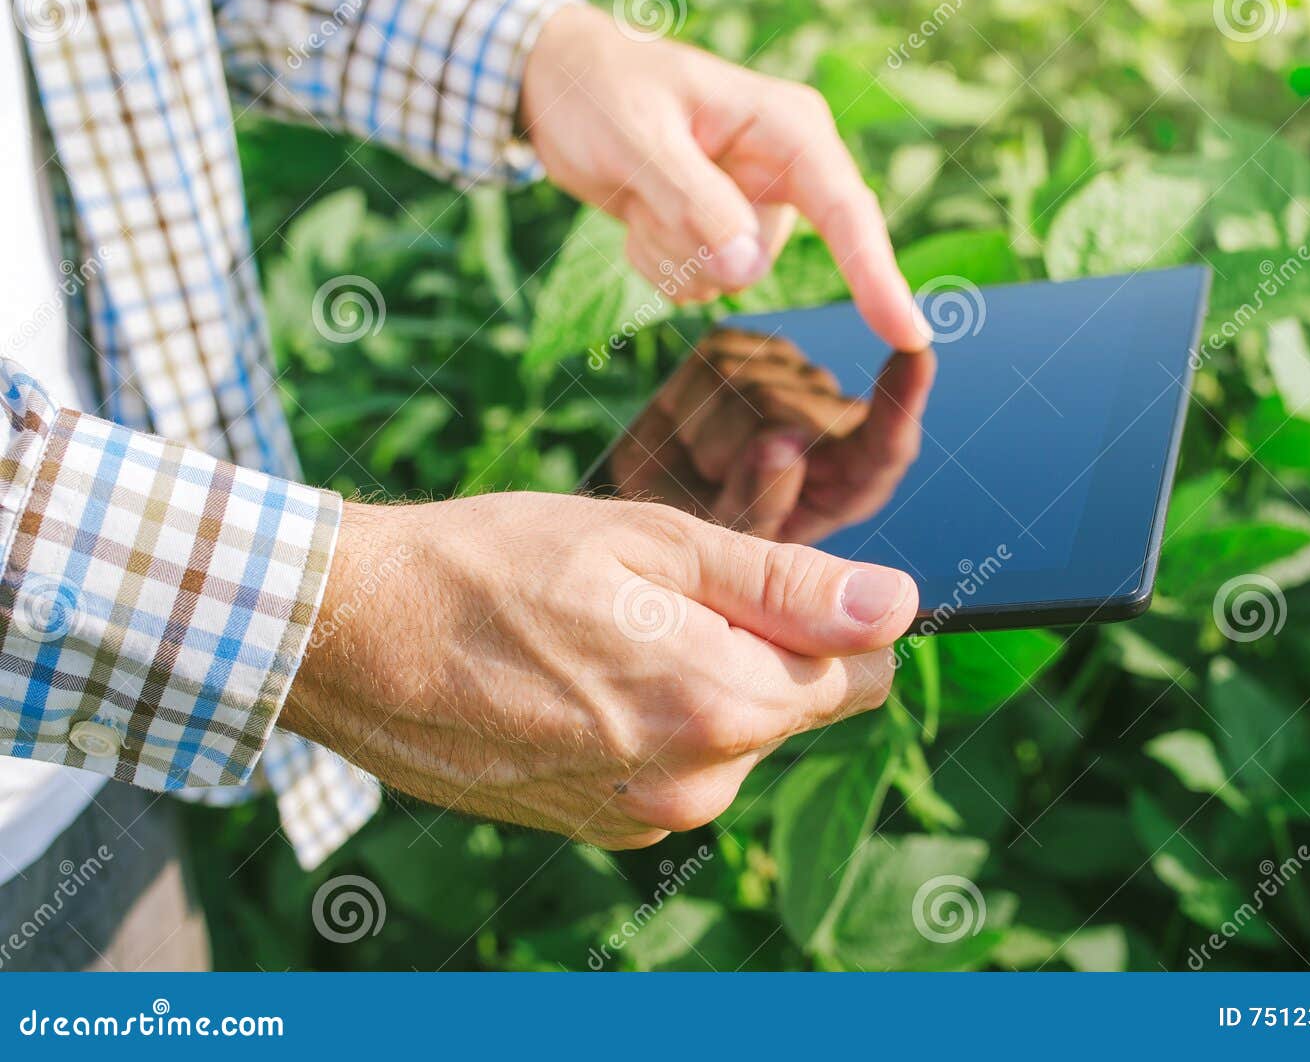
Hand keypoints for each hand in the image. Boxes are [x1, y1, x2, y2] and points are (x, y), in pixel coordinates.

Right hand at [282, 493, 917, 848]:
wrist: (352, 636)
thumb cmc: (495, 564)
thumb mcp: (653, 543)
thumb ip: (786, 585)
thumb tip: (896, 606)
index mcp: (722, 706)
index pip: (860, 675)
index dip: (827, 617)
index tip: (766, 578)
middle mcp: (697, 786)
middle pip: (792, 705)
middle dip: (755, 643)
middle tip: (660, 587)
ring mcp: (643, 817)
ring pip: (730, 734)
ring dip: (699, 679)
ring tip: (605, 626)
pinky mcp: (599, 828)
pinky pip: (673, 765)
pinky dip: (650, 718)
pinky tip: (578, 673)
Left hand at [520, 4, 931, 350]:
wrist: (558, 85)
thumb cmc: (601, 91)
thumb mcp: (639, 138)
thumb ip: (695, 203)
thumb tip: (747, 269)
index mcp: (788, 128)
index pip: (847, 211)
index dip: (878, 276)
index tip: (910, 334)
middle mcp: (784, 171)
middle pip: (758, 258)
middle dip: (691, 243)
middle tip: (645, 184)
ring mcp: (754, 208)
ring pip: (723, 280)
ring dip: (666, 250)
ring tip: (639, 188)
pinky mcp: (722, 236)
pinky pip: (695, 286)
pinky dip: (654, 259)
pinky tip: (638, 210)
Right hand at [605, 329, 933, 541]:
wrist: (632, 521)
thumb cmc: (689, 556)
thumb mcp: (723, 548)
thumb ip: (759, 503)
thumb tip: (784, 437)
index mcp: (846, 486)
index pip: (884, 448)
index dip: (902, 402)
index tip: (918, 355)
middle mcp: (827, 428)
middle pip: (803, 413)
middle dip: (747, 456)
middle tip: (711, 489)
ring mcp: (785, 380)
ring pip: (754, 386)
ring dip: (711, 438)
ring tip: (696, 467)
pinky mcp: (739, 346)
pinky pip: (717, 358)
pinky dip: (687, 401)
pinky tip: (685, 431)